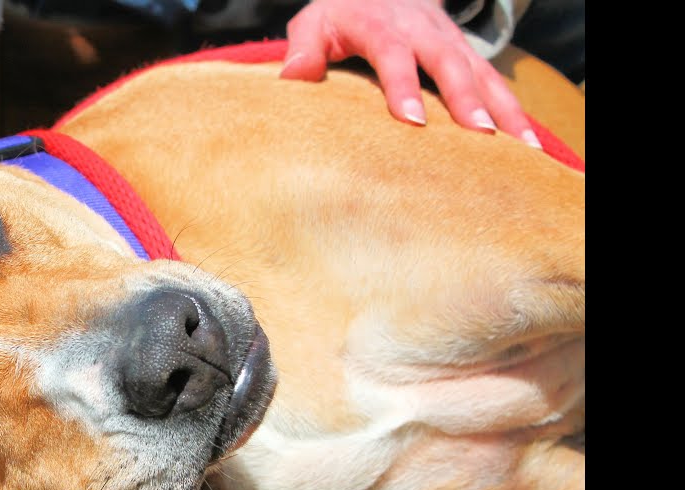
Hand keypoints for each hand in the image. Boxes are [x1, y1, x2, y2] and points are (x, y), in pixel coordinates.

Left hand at [280, 0, 541, 148]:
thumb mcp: (316, 22)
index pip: (393, 55)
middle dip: (464, 98)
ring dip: (501, 107)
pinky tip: (524, 143)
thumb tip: (293, 76)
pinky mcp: (466, 54)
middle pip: (447, 63)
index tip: (413, 120)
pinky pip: (492, 81)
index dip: (404, 86)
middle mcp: (421, 30)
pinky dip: (511, 109)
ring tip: (518, 146)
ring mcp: (449, 41)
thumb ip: (304, 47)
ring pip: (480, 72)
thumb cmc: (342, 15)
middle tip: (478, 134)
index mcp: (380, 25)